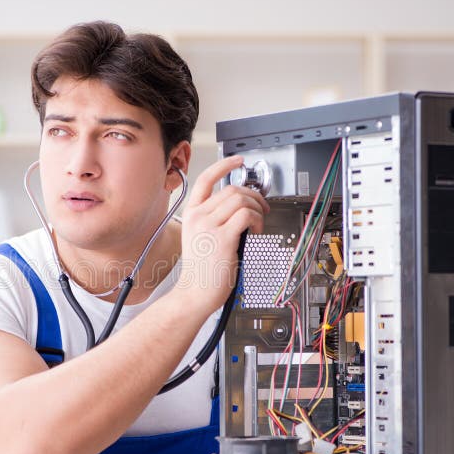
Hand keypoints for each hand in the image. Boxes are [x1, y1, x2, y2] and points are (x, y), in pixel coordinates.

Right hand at [174, 155, 268, 314]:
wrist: (194, 292)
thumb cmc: (201, 270)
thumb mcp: (200, 236)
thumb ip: (215, 218)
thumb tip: (242, 205)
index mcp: (192, 214)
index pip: (206, 178)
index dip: (224, 165)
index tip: (238, 161)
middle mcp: (198, 217)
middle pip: (232, 189)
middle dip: (253, 196)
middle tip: (262, 209)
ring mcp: (209, 226)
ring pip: (241, 200)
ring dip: (257, 209)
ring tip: (257, 225)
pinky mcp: (223, 238)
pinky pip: (247, 216)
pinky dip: (257, 221)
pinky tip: (255, 233)